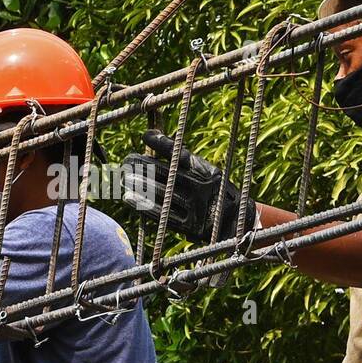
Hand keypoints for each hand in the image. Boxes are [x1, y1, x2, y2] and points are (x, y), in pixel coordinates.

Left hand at [119, 129, 254, 242]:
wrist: (236, 220)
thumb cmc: (213, 189)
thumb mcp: (204, 169)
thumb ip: (178, 155)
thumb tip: (149, 135)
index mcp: (207, 171)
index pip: (181, 154)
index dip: (162, 144)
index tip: (146, 137)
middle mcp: (203, 188)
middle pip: (168, 174)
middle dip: (145, 167)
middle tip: (126, 161)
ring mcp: (197, 207)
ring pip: (163, 194)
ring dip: (141, 186)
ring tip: (125, 178)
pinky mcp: (191, 226)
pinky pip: (164, 215)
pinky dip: (144, 206)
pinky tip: (130, 198)